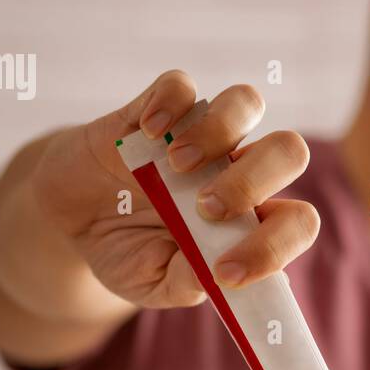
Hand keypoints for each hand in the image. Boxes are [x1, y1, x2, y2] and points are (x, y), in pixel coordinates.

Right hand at [31, 70, 318, 306]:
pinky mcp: (158, 109)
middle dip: (253, 180)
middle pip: (290, 150)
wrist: (73, 220)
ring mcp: (201, 134)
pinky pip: (179, 86)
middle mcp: (238, 169)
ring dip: (218, 133)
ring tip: (176, 166)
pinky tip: (146, 133)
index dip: (275, 246)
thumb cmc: (128, 251)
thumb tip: (214, 274)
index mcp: (251, 219)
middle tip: (205, 209)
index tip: (225, 272)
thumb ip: (186, 283)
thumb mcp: (152, 283)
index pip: (297, 221)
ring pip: (246, 102)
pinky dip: (168, 104)